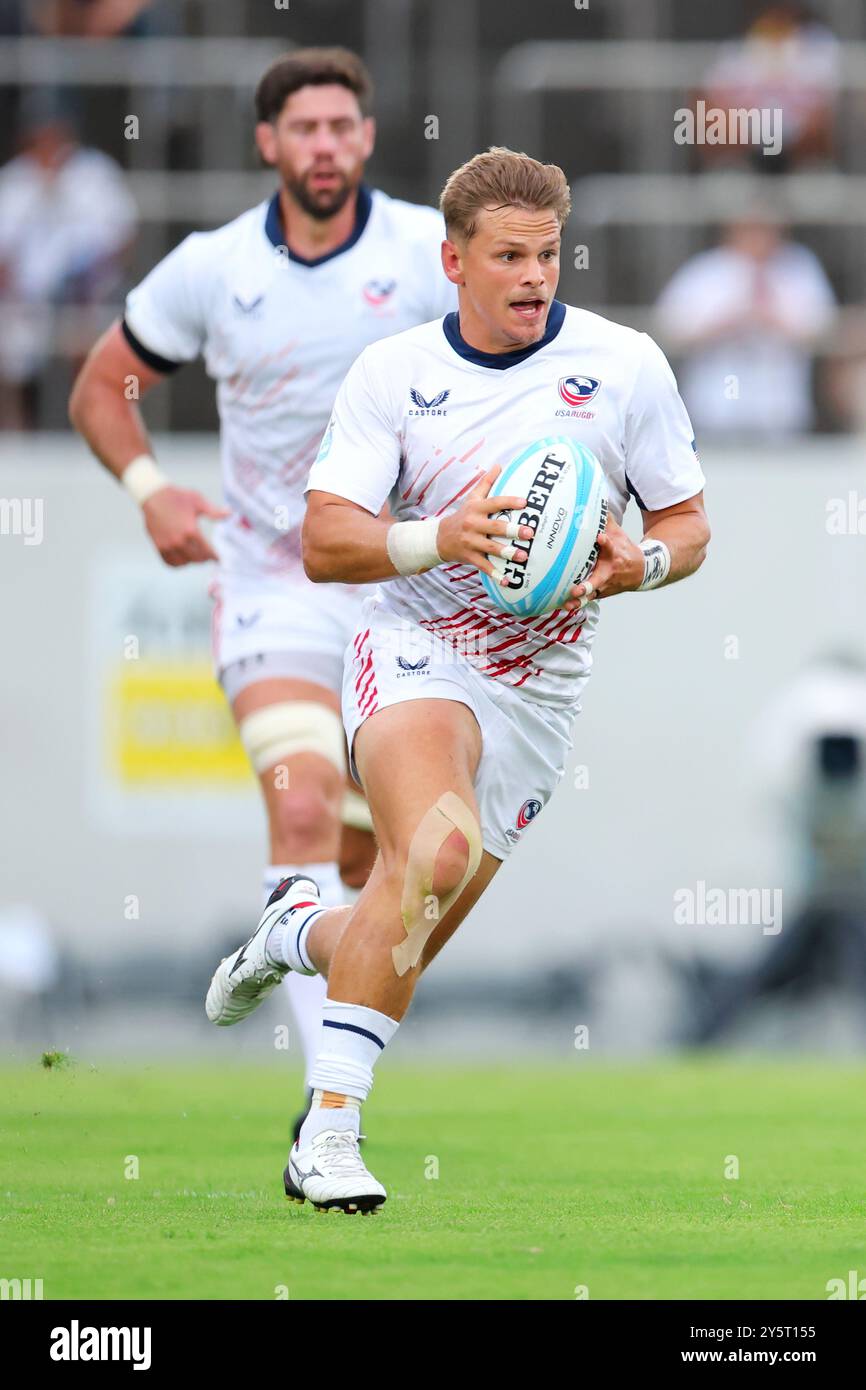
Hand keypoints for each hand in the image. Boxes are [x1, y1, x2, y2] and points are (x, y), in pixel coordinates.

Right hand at [142, 486, 229, 566]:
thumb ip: (214, 511)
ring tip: (196, 557)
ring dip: (191, 562)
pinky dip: (178, 564)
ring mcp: (167, 545)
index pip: (207, 550)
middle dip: (204, 559)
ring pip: (183, 562)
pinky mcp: (158, 545)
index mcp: (191, 531)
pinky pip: (169, 562)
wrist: (153, 495)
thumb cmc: (177, 497)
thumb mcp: (198, 501)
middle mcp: (179, 540)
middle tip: (208, 558)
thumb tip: (230, 513)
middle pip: (196, 558)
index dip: (214, 557)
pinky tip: (183, 559)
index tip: (219, 560)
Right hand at [436, 465, 533, 583]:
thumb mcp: (471, 499)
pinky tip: (507, 580)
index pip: (494, 502)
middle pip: (495, 527)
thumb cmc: (462, 516)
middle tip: (530, 532)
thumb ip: (486, 483)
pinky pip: (483, 566)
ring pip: (490, 548)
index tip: (525, 502)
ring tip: (524, 556)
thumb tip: (499, 465)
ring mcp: (470, 542)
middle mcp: (472, 524)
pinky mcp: (469, 557)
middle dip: (512, 530)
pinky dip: (495, 574)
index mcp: (476, 509)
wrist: (439, 538)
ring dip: (507, 553)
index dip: (509, 502)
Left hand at [564, 516, 643, 611]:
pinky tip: (563, 605)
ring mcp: (605, 585)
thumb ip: (605, 519)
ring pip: (591, 594)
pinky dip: (576, 603)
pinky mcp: (600, 593)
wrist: (642, 571)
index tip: (600, 537)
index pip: (611, 546)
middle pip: (598, 579)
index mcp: (614, 554)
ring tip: (567, 603)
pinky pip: (587, 600)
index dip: (606, 542)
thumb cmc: (625, 550)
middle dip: (587, 585)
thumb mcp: (618, 534)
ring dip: (579, 600)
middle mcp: (609, 572)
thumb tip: (595, 498)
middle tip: (576, 589)